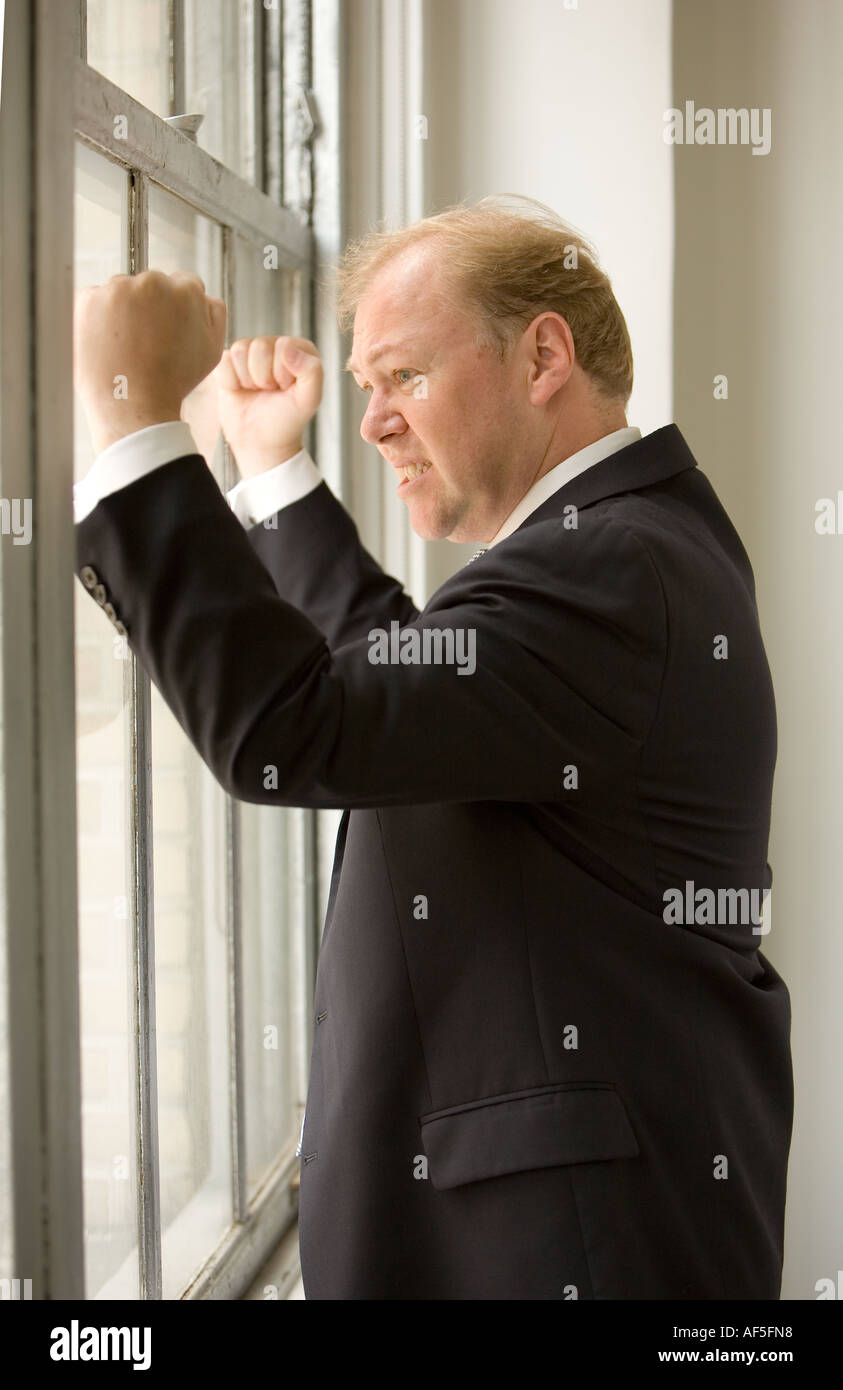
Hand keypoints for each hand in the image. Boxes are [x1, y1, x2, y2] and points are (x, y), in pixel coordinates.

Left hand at [74, 270, 226, 453]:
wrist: (132, 404)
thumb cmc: (171, 383)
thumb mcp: (211, 349)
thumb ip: (214, 311)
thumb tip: (203, 294)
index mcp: (185, 291)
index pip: (182, 283)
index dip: (175, 308)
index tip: (166, 327)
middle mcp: (151, 282)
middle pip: (150, 284)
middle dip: (148, 305)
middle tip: (146, 341)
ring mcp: (115, 289)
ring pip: (119, 291)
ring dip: (121, 310)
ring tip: (125, 346)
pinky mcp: (87, 300)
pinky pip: (93, 300)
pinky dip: (96, 317)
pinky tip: (106, 343)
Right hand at [214, 335, 323, 477]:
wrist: (262, 442)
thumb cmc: (287, 419)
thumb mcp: (309, 400)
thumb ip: (312, 371)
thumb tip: (287, 348)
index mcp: (299, 349)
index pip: (284, 345)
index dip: (282, 373)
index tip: (285, 388)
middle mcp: (275, 345)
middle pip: (260, 346)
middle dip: (264, 377)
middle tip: (270, 392)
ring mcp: (250, 352)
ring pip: (239, 350)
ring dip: (247, 379)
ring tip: (256, 391)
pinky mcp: (228, 362)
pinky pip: (222, 361)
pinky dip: (230, 381)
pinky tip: (240, 390)